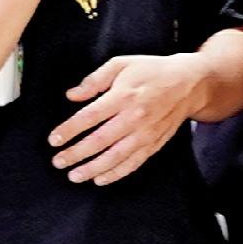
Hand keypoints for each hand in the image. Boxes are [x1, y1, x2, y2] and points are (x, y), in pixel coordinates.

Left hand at [51, 53, 205, 185]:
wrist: (188, 83)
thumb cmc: (151, 71)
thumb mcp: (121, 64)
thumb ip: (95, 80)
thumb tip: (72, 95)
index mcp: (123, 96)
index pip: (89, 117)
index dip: (69, 130)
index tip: (53, 140)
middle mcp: (134, 118)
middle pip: (99, 141)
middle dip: (76, 154)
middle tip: (58, 162)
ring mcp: (145, 134)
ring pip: (115, 157)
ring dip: (92, 169)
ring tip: (74, 176)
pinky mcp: (154, 144)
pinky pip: (133, 163)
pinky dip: (116, 174)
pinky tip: (100, 179)